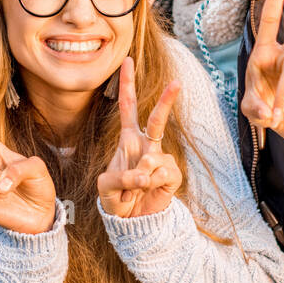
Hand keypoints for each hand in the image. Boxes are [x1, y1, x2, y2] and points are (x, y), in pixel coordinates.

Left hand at [97, 57, 181, 217]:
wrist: (132, 221)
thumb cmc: (117, 198)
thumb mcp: (106, 186)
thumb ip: (120, 177)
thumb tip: (144, 173)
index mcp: (128, 139)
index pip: (128, 106)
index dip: (126, 84)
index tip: (126, 61)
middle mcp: (146, 145)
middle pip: (157, 119)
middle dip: (167, 101)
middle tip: (177, 82)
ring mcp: (161, 159)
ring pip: (152, 158)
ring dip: (138, 178)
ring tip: (132, 191)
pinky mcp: (172, 175)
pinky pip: (162, 175)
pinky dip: (150, 185)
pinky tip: (146, 192)